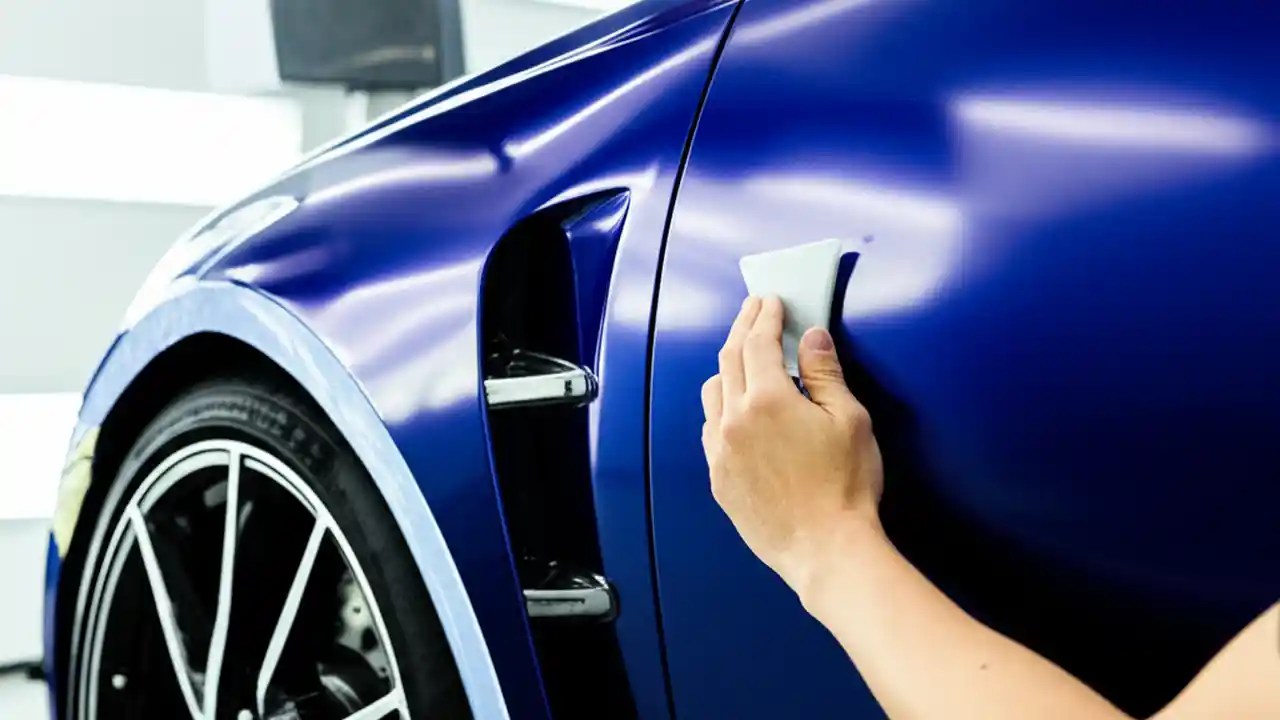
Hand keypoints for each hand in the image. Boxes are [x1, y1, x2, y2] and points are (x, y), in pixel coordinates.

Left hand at [701, 296, 883, 592]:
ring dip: (727, 369)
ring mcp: (720, 451)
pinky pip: (710, 430)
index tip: (769, 302)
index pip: (758, 342)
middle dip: (743, 330)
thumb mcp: (849, 419)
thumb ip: (825, 373)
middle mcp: (733, 420)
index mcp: (766, 399)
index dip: (764, 316)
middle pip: (729, 360)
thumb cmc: (845, 487)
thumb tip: (813, 337)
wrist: (826, 550)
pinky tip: (737, 411)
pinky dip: (722, 409)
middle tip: (755, 313)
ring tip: (745, 361)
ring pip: (712, 394)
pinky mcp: (718, 478)